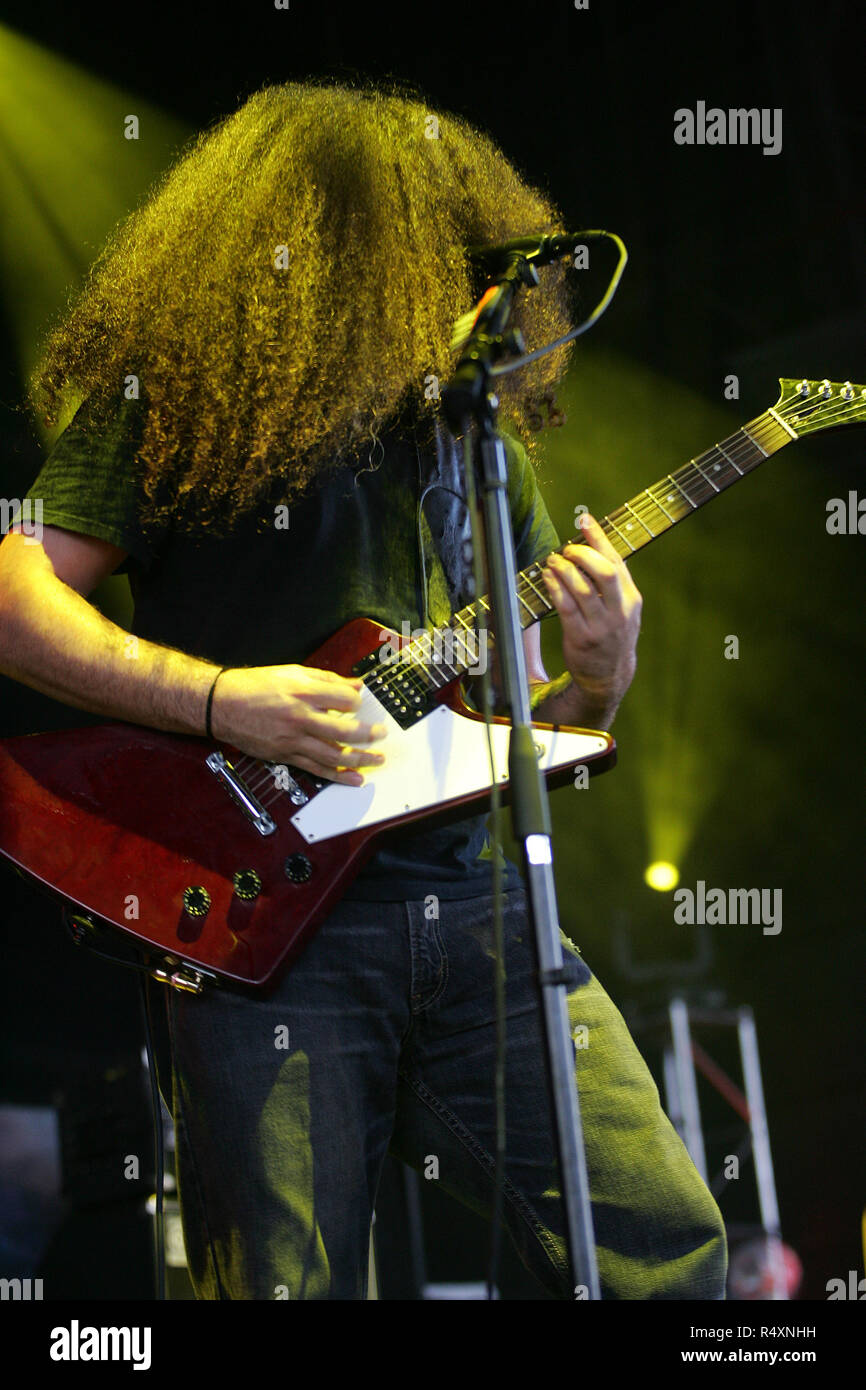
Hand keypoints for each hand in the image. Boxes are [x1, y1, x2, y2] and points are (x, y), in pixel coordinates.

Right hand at [211, 664, 385, 784]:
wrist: (222, 704)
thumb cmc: (254, 686)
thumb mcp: (291, 672)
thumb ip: (326, 679)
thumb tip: (354, 685)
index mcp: (302, 692)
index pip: (344, 700)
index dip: (358, 702)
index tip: (362, 704)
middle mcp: (299, 717)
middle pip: (344, 730)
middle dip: (368, 734)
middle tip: (381, 734)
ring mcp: (292, 740)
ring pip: (333, 755)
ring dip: (359, 759)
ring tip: (377, 760)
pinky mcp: (285, 755)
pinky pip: (316, 769)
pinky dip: (337, 775)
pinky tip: (354, 778)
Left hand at [541, 514, 642, 715]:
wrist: (609, 675)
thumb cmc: (612, 634)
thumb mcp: (623, 608)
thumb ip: (614, 581)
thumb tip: (595, 544)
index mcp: (632, 600)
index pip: (617, 561)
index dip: (600, 538)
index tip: (585, 519)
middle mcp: (619, 612)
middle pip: (604, 573)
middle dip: (583, 554)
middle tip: (568, 549)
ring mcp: (601, 627)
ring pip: (582, 589)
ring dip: (564, 569)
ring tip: (553, 560)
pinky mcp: (581, 638)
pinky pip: (566, 607)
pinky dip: (555, 588)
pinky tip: (548, 577)